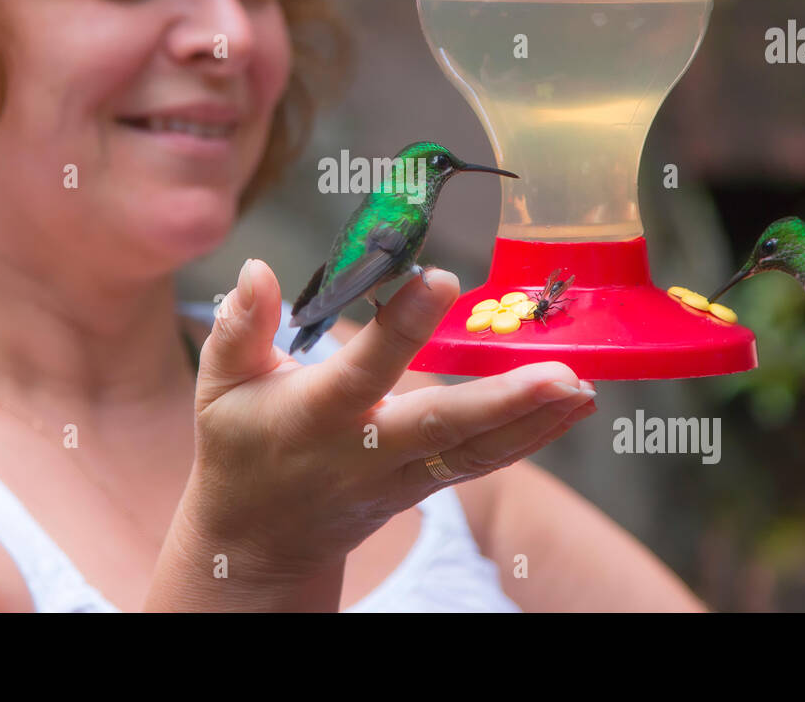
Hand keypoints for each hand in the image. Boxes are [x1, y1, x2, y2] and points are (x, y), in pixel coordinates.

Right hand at [181, 257, 597, 576]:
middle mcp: (366, 449)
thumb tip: (258, 266)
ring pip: (476, 453)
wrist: (260, 539)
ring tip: (584, 387)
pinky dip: (532, 437)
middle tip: (561, 374)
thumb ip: (240, 327)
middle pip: (441, 429)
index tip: (440, 278)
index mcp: (317, 414)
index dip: (400, 327)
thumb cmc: (241, 446)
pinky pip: (483, 463)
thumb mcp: (220, 386)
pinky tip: (574, 407)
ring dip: (535, 423)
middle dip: (502, 402)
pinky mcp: (425, 486)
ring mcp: (402, 475)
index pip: (364, 369)